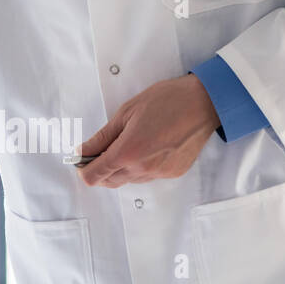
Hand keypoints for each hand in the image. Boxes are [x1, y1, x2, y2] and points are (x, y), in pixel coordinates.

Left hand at [78, 73, 220, 187]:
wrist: (203, 103)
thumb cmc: (166, 101)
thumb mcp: (125, 113)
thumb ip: (102, 137)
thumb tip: (82, 150)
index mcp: (128, 152)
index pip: (94, 176)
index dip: (83, 168)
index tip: (80, 157)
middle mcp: (143, 169)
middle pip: (109, 181)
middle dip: (99, 168)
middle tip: (98, 148)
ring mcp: (160, 174)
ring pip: (128, 180)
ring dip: (118, 168)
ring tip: (124, 143)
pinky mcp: (173, 173)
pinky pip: (146, 177)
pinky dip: (138, 167)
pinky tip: (143, 147)